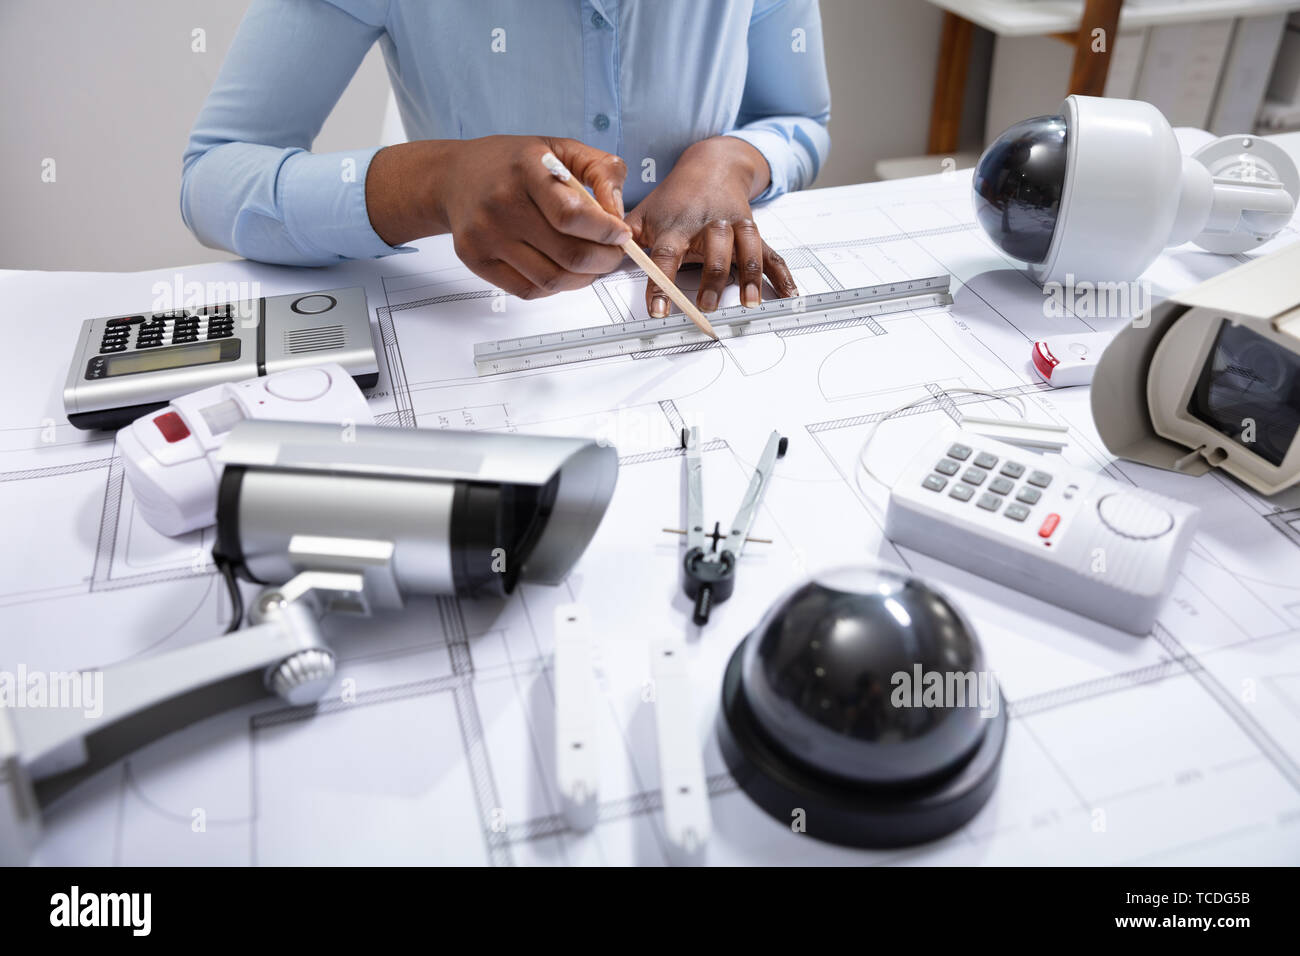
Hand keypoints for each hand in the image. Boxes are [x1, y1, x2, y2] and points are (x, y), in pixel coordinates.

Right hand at [366, 135, 630, 298]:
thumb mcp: (560, 148)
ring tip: (592, 264)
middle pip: (568, 254)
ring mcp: (486, 237)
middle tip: (614, 255)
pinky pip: (529, 290)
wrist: (455, 177)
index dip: (606, 232)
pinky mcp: (476, 261)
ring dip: (584, 279)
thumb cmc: (512, 164)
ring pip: (552, 279)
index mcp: (526, 170)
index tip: (621, 234)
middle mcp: (502, 205)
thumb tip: (618, 212)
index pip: (572, 215)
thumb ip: (601, 170)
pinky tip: (562, 270)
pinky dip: (556, 287)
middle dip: (604, 261)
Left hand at [624, 137, 796, 316]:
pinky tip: (788, 294)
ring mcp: (735, 226)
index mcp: (678, 224)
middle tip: (706, 307)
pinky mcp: (753, 231)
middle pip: (713, 254)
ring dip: (749, 277)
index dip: (661, 283)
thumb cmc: (674, 197)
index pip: (666, 255)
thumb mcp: (644, 213)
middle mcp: (709, 224)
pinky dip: (781, 275)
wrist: (712, 164)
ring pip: (745, 251)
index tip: (658, 310)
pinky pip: (770, 254)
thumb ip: (625, 238)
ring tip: (749, 304)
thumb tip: (599, 257)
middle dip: (710, 281)